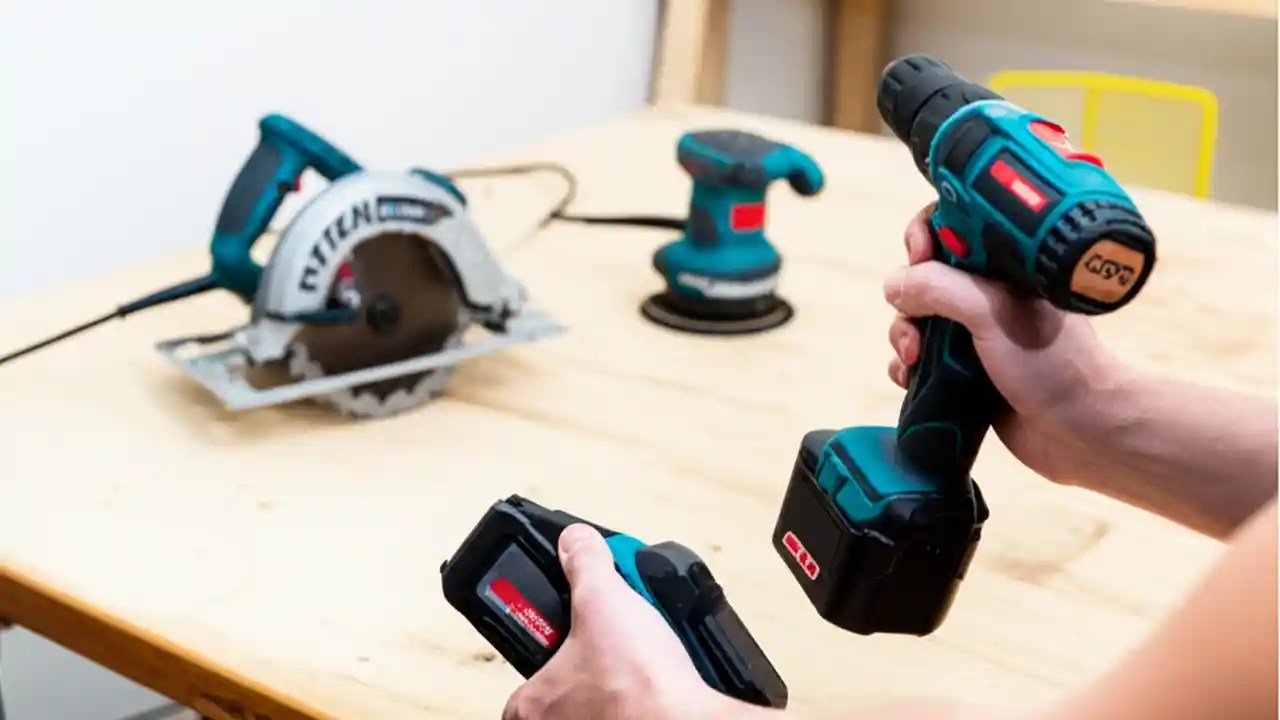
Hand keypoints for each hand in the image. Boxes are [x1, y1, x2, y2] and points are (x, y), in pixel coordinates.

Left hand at [502, 524, 740, 719]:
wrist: (686, 719)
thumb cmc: (635, 679)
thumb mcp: (603, 599)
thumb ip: (584, 564)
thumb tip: (574, 540)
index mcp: (536, 705)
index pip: (522, 692)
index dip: (543, 661)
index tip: (563, 642)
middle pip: (563, 695)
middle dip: (586, 667)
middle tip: (607, 642)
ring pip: (600, 704)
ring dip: (618, 679)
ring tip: (638, 648)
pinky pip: (633, 710)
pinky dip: (646, 693)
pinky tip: (660, 671)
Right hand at [882, 204, 1131, 485]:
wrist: (1082, 430)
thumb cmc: (1052, 363)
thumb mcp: (993, 312)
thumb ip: (939, 288)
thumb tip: (894, 286)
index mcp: (1003, 266)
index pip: (951, 227)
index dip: (924, 236)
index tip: (918, 257)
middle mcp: (988, 294)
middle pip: (923, 278)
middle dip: (907, 301)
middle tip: (916, 328)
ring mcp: (975, 334)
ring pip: (916, 321)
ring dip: (902, 337)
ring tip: (914, 361)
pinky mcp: (965, 371)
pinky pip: (919, 360)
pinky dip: (906, 368)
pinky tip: (910, 379)